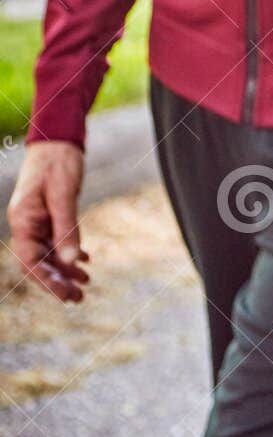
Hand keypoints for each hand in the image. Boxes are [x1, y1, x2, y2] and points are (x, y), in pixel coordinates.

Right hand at [6, 142, 89, 302]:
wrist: (58, 139)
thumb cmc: (58, 162)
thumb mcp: (64, 195)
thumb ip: (66, 228)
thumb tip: (69, 262)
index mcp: (23, 220)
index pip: (31, 261)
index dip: (47, 281)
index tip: (66, 295)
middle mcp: (26, 223)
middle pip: (39, 262)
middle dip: (57, 282)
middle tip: (78, 298)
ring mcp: (36, 219)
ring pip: (49, 252)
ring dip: (65, 269)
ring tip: (85, 284)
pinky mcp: (48, 214)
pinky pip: (56, 239)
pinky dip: (69, 251)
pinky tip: (84, 261)